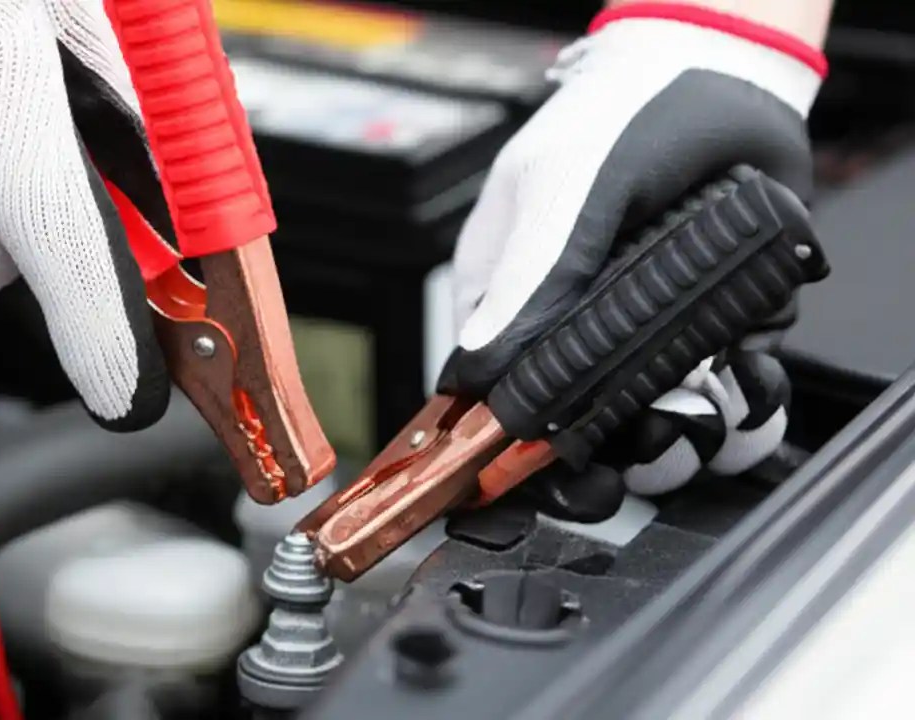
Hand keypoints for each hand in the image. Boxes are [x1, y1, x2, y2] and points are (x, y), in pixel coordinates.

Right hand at [439, 5, 826, 513]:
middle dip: (614, 452)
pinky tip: (746, 376)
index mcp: (509, 298)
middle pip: (576, 431)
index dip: (508, 449)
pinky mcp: (712, 328)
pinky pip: (727, 392)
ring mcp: (643, 332)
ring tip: (706, 402)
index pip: (491, 397)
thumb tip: (478, 373)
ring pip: (655, 424)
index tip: (540, 475)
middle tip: (649, 438)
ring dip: (687, 433)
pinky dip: (745, 402)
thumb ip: (527, 280)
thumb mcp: (557, 189)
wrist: (726, 77)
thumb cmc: (618, 117)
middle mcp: (572, 327)